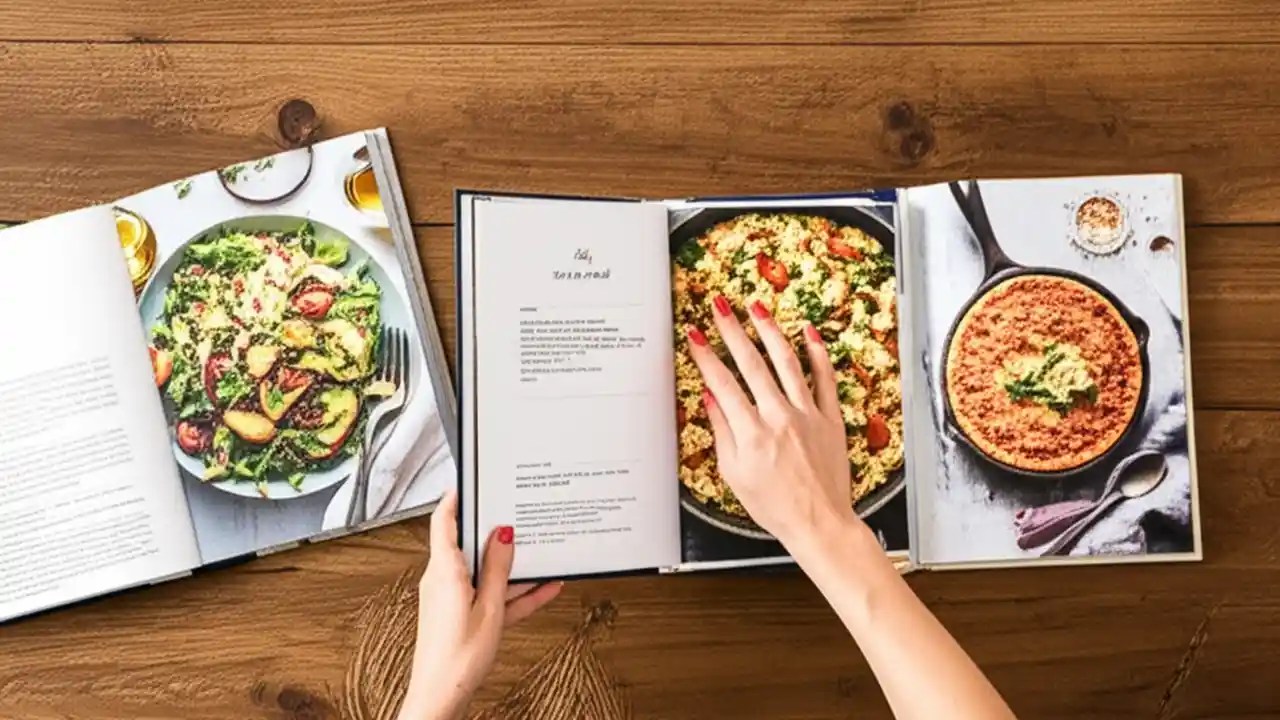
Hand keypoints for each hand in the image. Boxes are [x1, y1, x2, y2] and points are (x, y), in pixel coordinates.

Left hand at [397, 491, 562, 719]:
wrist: (442, 696)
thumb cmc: (456, 658)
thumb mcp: (489, 607)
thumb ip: (497, 568)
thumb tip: (503, 534)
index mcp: (444, 571)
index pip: (445, 521)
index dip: (456, 498)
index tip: (471, 482)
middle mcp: (443, 580)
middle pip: (471, 545)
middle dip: (497, 534)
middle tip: (520, 516)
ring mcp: (453, 598)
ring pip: (487, 573)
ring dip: (514, 568)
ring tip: (544, 556)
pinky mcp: (463, 615)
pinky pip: (492, 596)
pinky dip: (515, 593)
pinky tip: (544, 588)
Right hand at [685, 295, 859, 552]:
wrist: (819, 522)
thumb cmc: (775, 506)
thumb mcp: (734, 474)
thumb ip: (722, 432)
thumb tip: (711, 400)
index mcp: (751, 434)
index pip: (722, 383)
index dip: (706, 355)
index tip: (695, 334)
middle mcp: (779, 418)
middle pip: (751, 364)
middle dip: (732, 330)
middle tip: (720, 306)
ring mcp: (807, 415)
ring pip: (787, 362)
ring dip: (769, 331)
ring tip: (756, 307)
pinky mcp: (830, 418)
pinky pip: (824, 379)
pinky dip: (817, 353)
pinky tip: (808, 332)